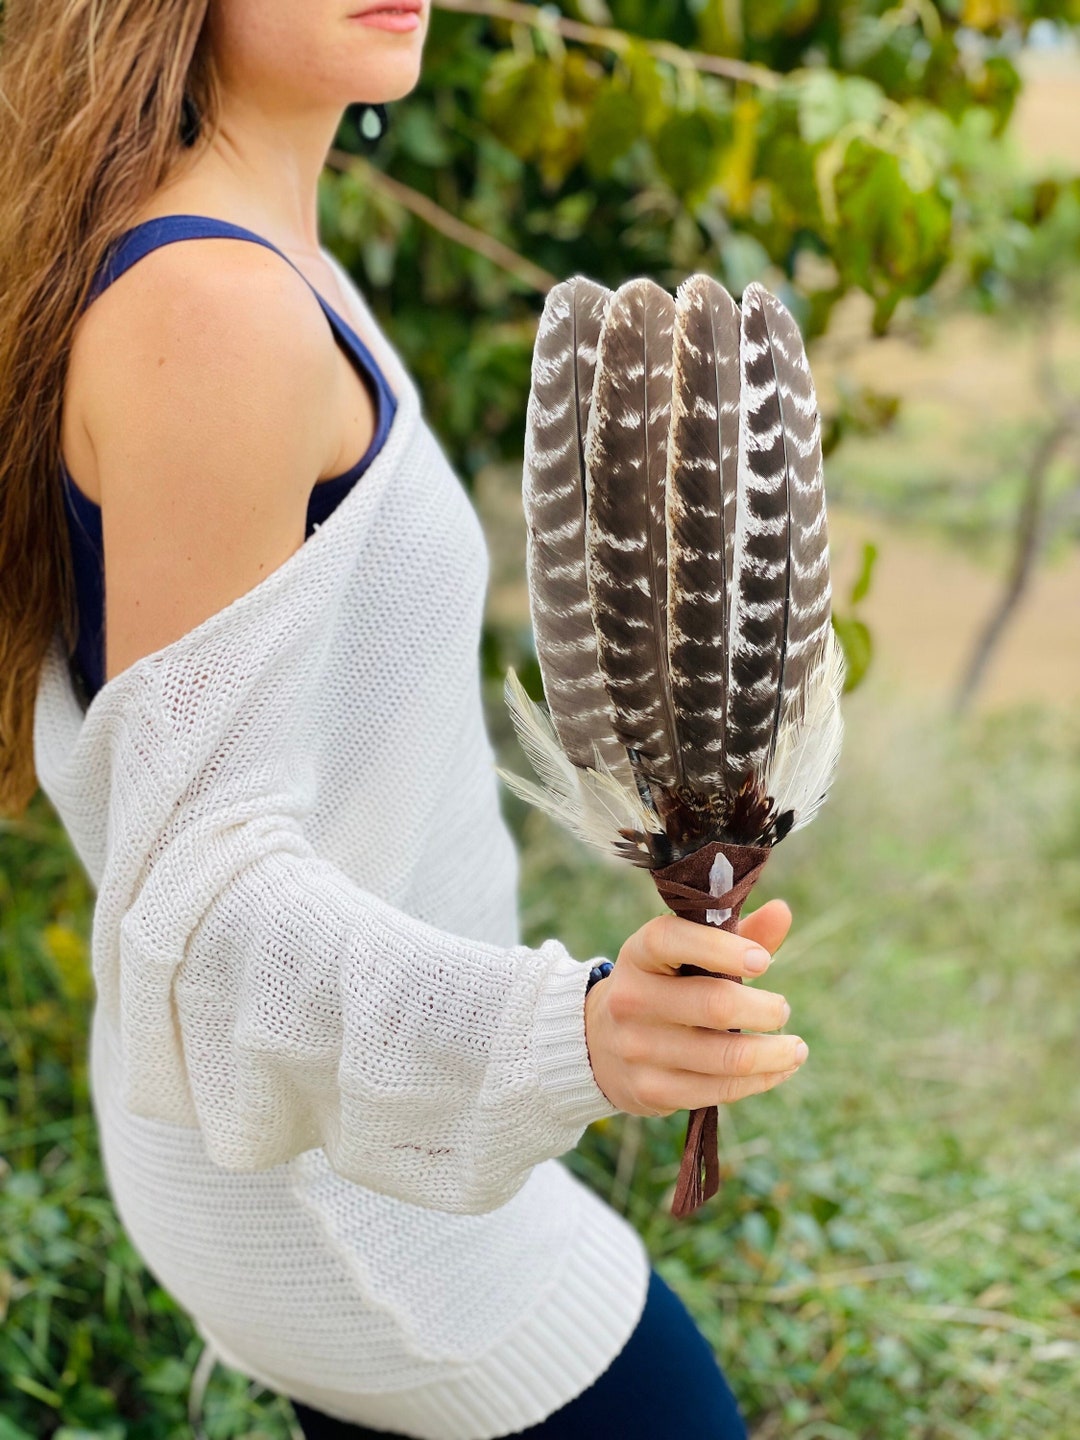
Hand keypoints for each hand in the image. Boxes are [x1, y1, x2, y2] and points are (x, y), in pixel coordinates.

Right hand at [583, 899, 807, 1116]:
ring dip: (773, 1054)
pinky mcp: (650, 1090)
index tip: (764, 962)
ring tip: (795, 1049)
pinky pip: (719, 1090)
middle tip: (782, 1009)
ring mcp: (638, 1048)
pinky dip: (759, 1081)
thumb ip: (735, 933)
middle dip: (764, 1010)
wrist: (601, 1044)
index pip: (672, 940)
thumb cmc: (664, 987)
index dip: (721, 948)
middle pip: (714, 1005)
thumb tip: (783, 912)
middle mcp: (631, 999)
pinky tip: (778, 1071)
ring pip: (725, 1056)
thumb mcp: (685, 955)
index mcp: (639, 954)